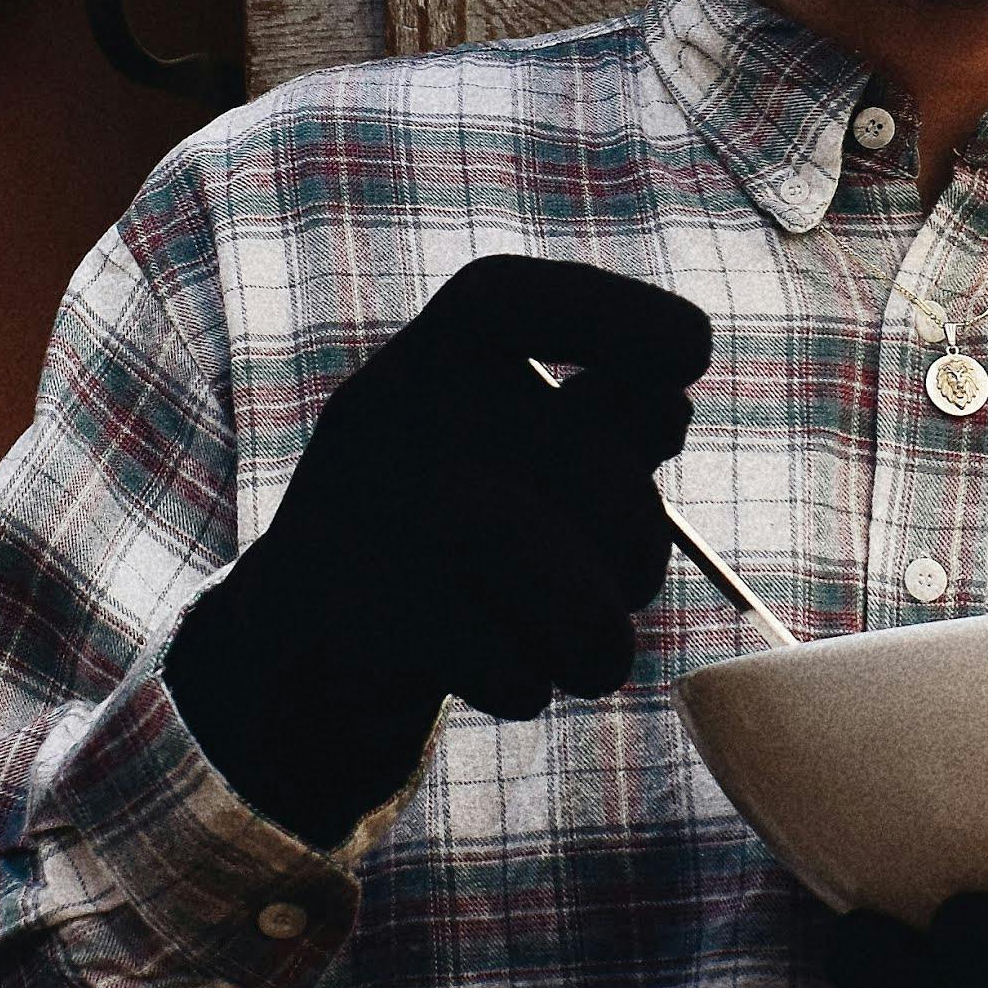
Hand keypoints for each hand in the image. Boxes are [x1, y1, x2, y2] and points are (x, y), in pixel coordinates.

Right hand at [166, 254, 711, 834]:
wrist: (297, 648)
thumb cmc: (446, 530)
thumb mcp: (518, 449)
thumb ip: (601, 419)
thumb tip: (667, 408)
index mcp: (431, 356)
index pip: (516, 302)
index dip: (619, 316)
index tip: (690, 354)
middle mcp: (387, 414)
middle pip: (600, 478)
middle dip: (641, 552)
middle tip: (625, 578)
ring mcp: (368, 520)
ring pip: (576, 597)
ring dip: (600, 637)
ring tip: (582, 641)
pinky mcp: (361, 627)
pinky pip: (515, 673)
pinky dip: (523, 686)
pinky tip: (484, 665)